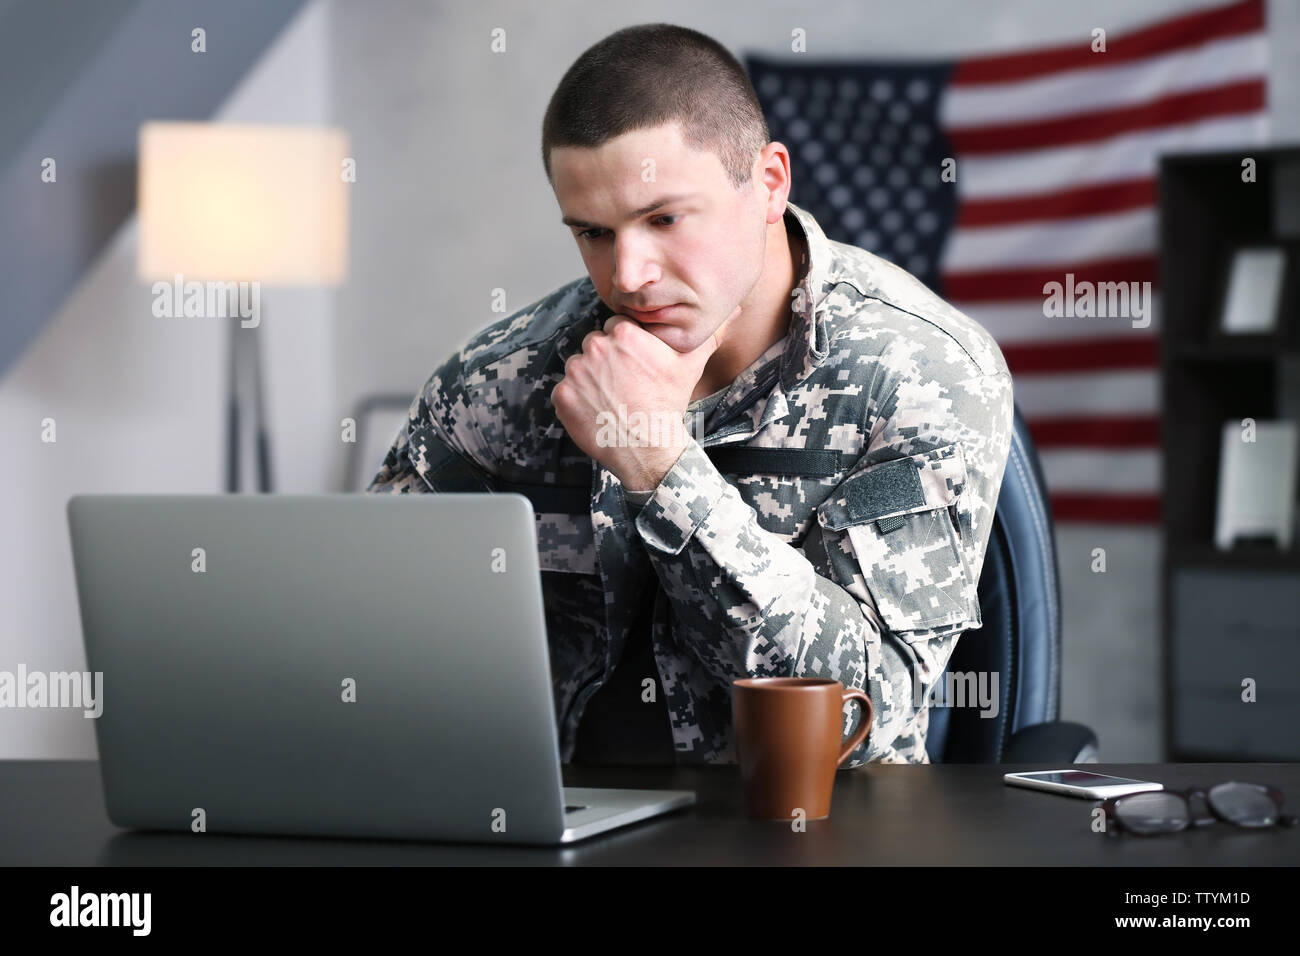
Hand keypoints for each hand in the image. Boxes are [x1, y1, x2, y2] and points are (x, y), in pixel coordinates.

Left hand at [551, 305, 740, 488]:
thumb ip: (707, 333)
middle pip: (595, 345)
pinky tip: (597, 411)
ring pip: (579, 367)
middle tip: (623, 386)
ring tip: (611, 399)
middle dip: (605, 362)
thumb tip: (734, 310)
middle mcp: (596, 347)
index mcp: (624, 333)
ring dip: (590, 380)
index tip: (634, 368)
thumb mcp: (691, 366)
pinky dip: (577, 400)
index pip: (615, 328)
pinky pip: (565, 391)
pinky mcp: (562, 396)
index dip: (626, 348)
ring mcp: (575, 373)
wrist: (648, 449)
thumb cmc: (668, 406)